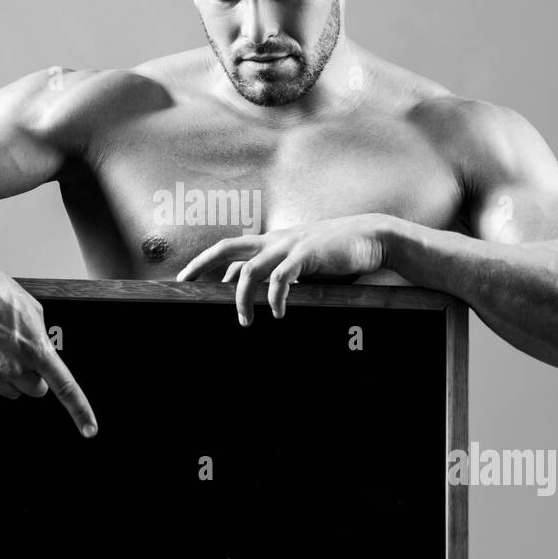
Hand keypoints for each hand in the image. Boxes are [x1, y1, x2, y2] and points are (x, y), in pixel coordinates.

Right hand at [0, 247, 96, 437]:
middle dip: (33, 376)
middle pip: (35, 390)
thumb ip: (41, 340)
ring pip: (11, 393)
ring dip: (9, 378)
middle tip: (20, 351)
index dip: (80, 411)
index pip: (65, 387)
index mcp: (37, 348)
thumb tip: (44, 357)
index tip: (90, 430)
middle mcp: (14, 365)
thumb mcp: (32, 310)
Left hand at [176, 213, 391, 324]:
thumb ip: (284, 273)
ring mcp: (290, 245)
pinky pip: (281, 278)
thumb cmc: (338, 252)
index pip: (232, 251)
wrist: (371, 237)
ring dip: (242, 298)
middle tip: (185, 283)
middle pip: (228, 247)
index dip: (208, 265)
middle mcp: (275, 240)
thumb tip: (268, 294)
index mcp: (273, 241)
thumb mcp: (304, 262)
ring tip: (246, 321)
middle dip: (203, 264)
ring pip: (250, 270)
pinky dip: (275, 298)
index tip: (188, 281)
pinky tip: (278, 313)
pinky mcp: (307, 254)